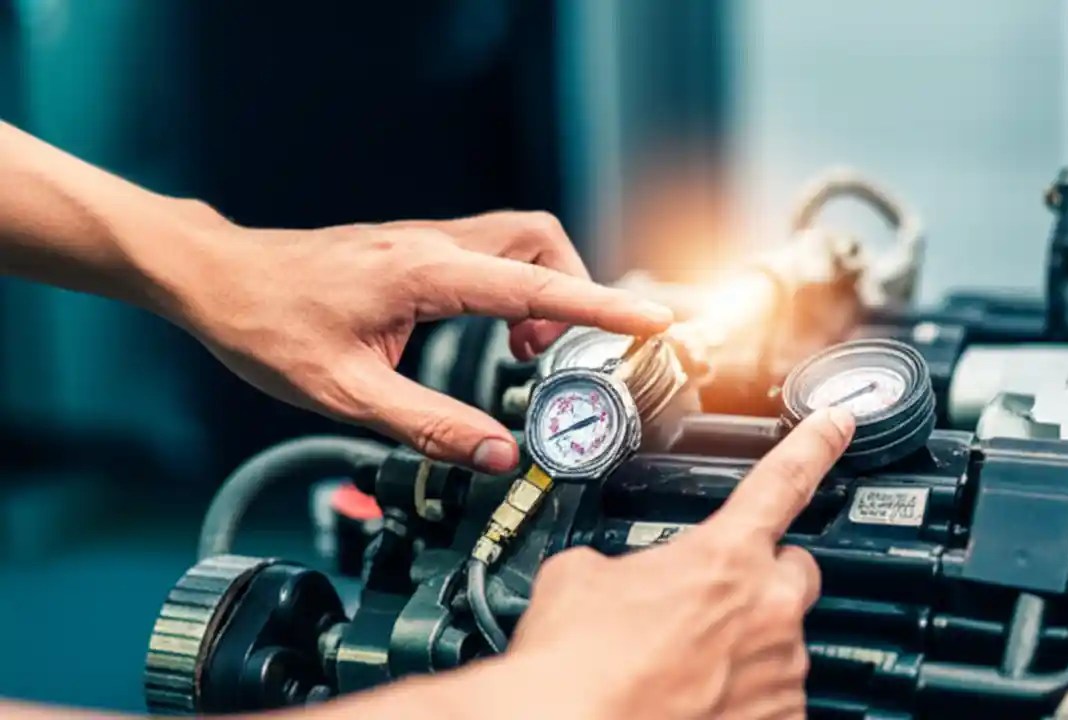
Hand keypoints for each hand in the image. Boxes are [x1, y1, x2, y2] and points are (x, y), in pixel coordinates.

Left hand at [168, 208, 671, 471]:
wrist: (218, 279)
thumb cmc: (268, 326)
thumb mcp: (345, 393)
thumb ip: (429, 425)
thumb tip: (499, 453)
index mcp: (424, 275)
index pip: (536, 286)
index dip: (602, 306)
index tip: (653, 320)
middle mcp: (433, 245)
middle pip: (542, 240)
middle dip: (575, 290)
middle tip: (558, 353)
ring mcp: (425, 240)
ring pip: (521, 240)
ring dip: (545, 288)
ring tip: (525, 349)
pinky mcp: (417, 248)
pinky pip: (492, 254)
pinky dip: (514, 288)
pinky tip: (490, 332)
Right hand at [504, 406, 856, 719]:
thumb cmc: (575, 669)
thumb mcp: (577, 579)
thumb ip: (618, 563)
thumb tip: (608, 576)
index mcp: (724, 556)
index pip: (784, 480)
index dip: (816, 445)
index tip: (838, 423)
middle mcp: (768, 611)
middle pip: (794, 574)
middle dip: (760, 581)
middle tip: (709, 604)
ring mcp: (780, 675)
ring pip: (781, 645)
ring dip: (744, 649)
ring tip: (682, 667)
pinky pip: (775, 703)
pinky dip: (742, 702)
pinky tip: (696, 703)